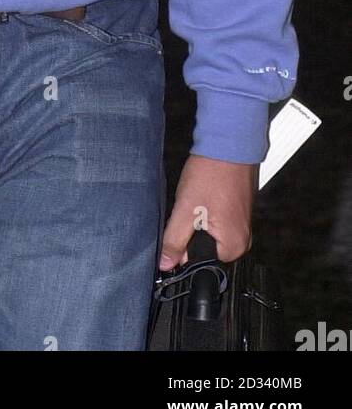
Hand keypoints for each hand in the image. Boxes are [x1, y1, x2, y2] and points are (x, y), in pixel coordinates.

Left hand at [159, 153, 256, 269]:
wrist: (229, 144)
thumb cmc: (212, 175)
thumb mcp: (185, 210)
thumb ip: (174, 240)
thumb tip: (165, 264)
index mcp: (233, 246)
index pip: (199, 262)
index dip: (182, 248)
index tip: (177, 229)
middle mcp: (242, 240)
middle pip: (205, 249)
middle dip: (190, 233)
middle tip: (188, 211)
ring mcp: (242, 225)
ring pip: (209, 233)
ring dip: (197, 221)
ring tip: (196, 201)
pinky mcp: (238, 212)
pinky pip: (217, 222)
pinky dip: (205, 212)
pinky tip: (202, 197)